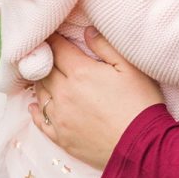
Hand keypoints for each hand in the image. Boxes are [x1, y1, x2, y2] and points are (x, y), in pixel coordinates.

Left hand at [29, 28, 162, 170]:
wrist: (142, 146)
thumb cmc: (142, 104)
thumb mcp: (132, 69)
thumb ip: (106, 46)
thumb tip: (87, 31)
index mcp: (81, 73)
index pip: (58, 50)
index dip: (54, 39)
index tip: (52, 34)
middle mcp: (64, 93)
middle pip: (45, 70)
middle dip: (45, 60)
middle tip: (45, 53)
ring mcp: (60, 116)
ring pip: (41, 93)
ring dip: (41, 82)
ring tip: (44, 76)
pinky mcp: (61, 137)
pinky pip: (41, 120)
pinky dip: (36, 110)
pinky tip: (35, 105)